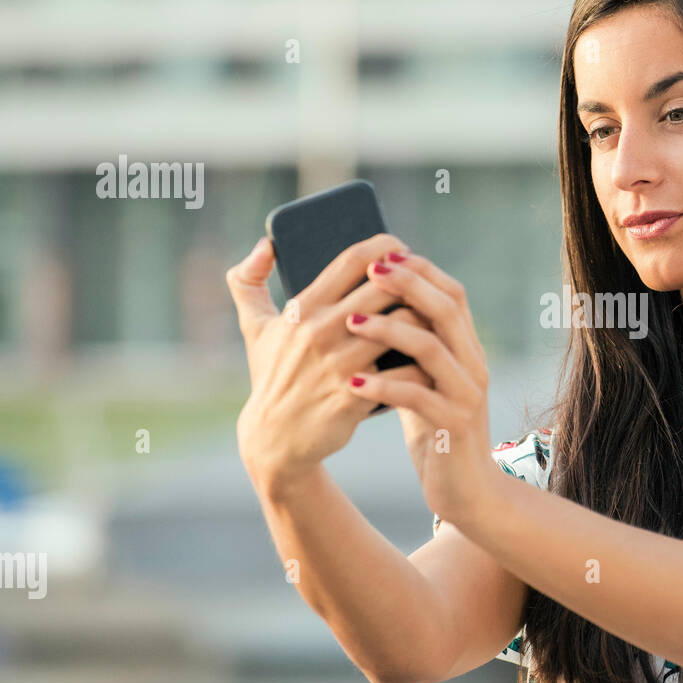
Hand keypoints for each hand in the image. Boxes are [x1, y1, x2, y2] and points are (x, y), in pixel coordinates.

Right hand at [225, 232, 432, 490]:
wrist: (275, 439)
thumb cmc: (272, 377)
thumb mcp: (254, 328)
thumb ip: (248, 282)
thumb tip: (265, 243)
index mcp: (301, 309)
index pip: (352, 260)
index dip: (384, 246)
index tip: (401, 247)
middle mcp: (320, 332)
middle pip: (384, 288)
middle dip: (412, 280)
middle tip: (427, 282)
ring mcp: (338, 364)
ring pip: (403, 324)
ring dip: (424, 318)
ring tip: (434, 318)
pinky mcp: (355, 395)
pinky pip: (405, 368)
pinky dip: (423, 359)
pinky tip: (434, 356)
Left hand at [340, 248, 500, 526]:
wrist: (465, 489)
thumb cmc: (435, 429)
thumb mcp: (423, 380)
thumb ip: (407, 349)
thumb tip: (366, 309)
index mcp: (466, 348)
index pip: (452, 292)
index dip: (421, 270)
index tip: (383, 253)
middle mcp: (473, 364)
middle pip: (447, 309)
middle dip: (407, 284)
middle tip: (369, 271)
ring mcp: (468, 394)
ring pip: (432, 348)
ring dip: (389, 330)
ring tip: (350, 322)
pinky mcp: (455, 426)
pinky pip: (420, 397)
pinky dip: (385, 386)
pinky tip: (355, 384)